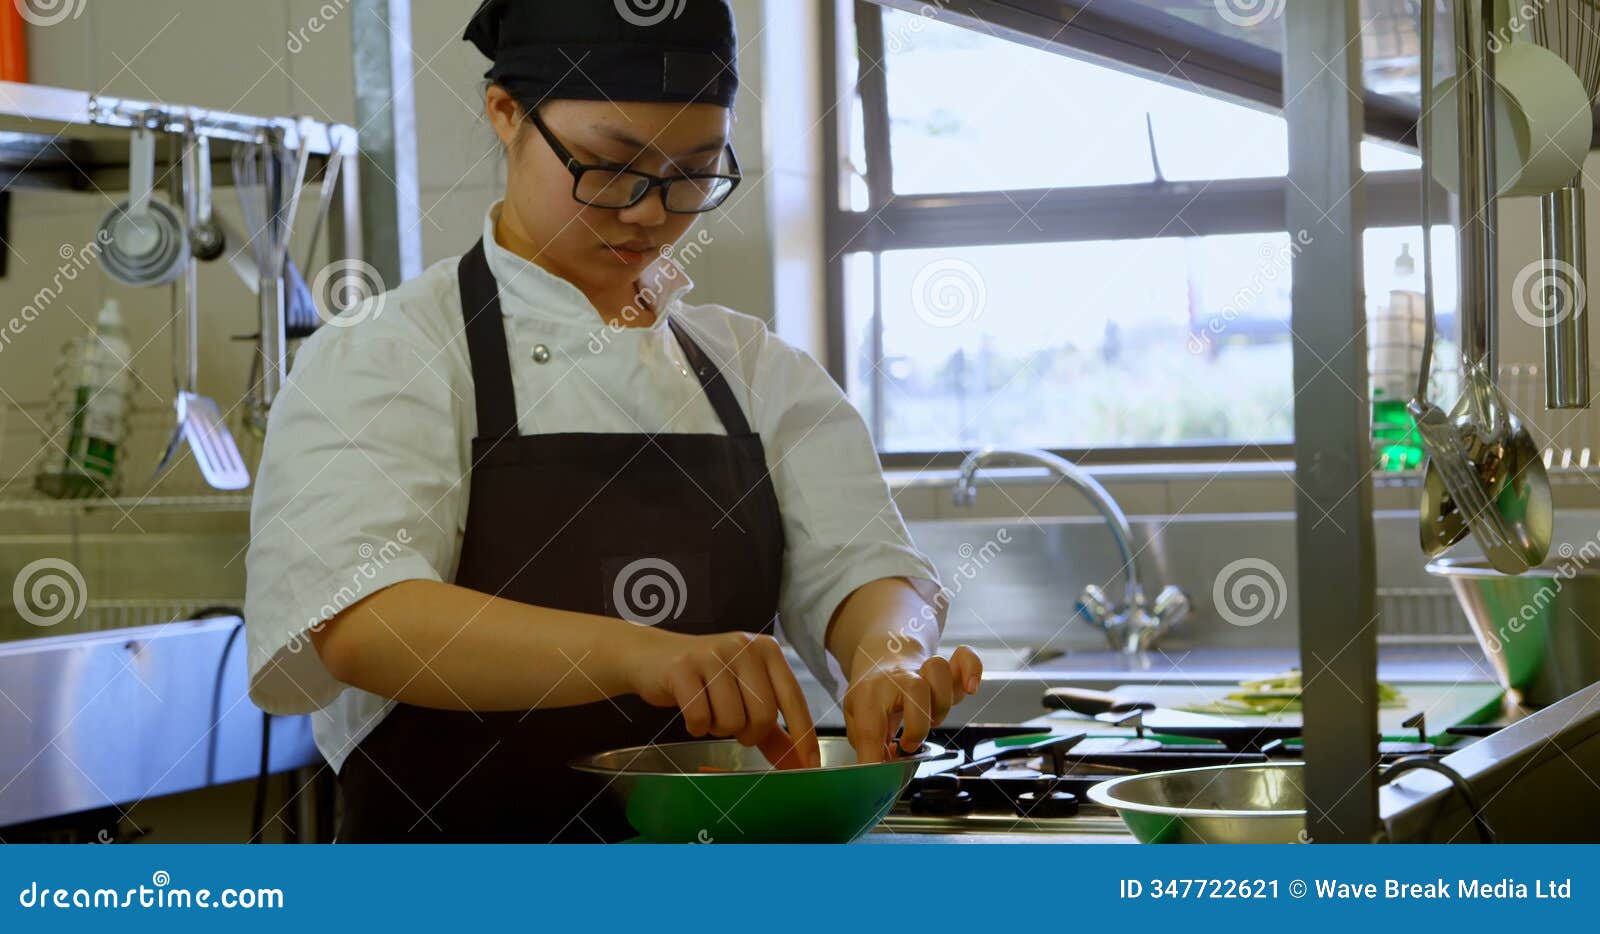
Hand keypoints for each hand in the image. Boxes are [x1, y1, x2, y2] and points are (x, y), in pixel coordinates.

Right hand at [624, 629, 819, 768]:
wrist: (653, 657)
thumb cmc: (707, 680)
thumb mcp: (744, 696)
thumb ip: (773, 730)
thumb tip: (799, 765)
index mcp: (767, 650)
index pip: (793, 698)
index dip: (803, 736)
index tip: (811, 766)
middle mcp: (744, 647)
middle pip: (764, 715)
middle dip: (748, 734)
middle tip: (732, 725)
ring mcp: (712, 655)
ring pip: (731, 720)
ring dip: (719, 728)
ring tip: (709, 711)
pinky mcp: (683, 668)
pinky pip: (700, 718)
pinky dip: (697, 727)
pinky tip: (690, 712)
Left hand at [843, 645, 982, 763]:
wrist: (884, 654)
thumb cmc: (873, 693)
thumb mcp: (857, 718)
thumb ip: (868, 745)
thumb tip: (881, 771)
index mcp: (870, 694)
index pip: (871, 728)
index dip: (875, 758)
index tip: (879, 776)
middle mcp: (899, 678)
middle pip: (916, 692)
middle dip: (917, 727)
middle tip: (907, 745)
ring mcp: (924, 672)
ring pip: (940, 673)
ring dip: (941, 705)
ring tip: (932, 720)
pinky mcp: (947, 671)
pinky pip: (965, 660)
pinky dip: (972, 671)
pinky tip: (971, 688)